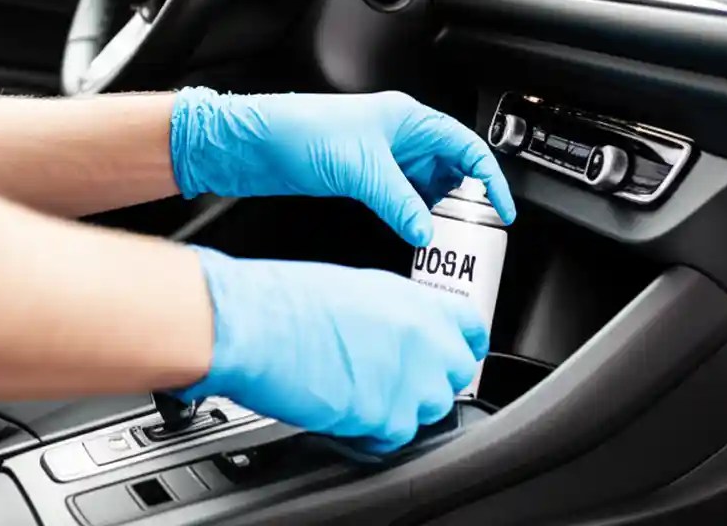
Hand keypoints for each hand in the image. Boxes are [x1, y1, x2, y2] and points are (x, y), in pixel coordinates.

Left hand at [169, 89, 514, 246]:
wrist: (248, 143)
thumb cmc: (297, 132)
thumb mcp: (359, 169)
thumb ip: (398, 202)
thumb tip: (425, 231)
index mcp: (407, 120)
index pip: (466, 147)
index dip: (489, 178)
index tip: (501, 209)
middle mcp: (398, 135)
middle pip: (450, 166)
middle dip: (466, 197)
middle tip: (474, 229)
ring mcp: (380, 155)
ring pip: (426, 183)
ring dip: (438, 208)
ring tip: (446, 235)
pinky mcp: (361, 175)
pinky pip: (401, 195)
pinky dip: (412, 212)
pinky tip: (412, 229)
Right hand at [176, 247, 487, 452]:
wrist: (256, 324)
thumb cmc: (287, 300)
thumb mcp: (356, 290)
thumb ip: (393, 314)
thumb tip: (398, 334)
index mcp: (417, 300)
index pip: (470, 326)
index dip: (463, 344)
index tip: (457, 354)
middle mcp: (424, 338)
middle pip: (456, 374)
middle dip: (430, 381)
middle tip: (396, 381)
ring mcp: (410, 380)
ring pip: (429, 410)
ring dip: (400, 409)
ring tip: (361, 395)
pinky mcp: (386, 416)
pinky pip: (394, 437)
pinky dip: (373, 433)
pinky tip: (346, 414)